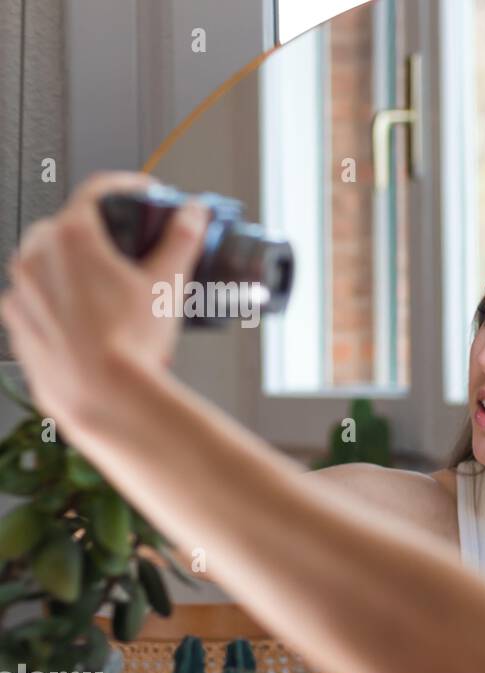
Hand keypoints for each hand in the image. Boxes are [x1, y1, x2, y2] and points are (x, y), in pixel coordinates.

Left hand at [1, 171, 208, 426]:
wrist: (104, 399)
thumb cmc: (129, 347)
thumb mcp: (168, 285)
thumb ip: (182, 239)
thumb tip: (192, 214)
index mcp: (72, 238)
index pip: (97, 191)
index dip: (127, 187)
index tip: (142, 193)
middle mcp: (36, 258)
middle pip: (67, 225)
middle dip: (98, 232)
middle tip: (128, 251)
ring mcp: (20, 292)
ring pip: (46, 261)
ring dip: (74, 265)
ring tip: (111, 292)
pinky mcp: (16, 324)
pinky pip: (35, 298)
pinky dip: (58, 299)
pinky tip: (90, 320)